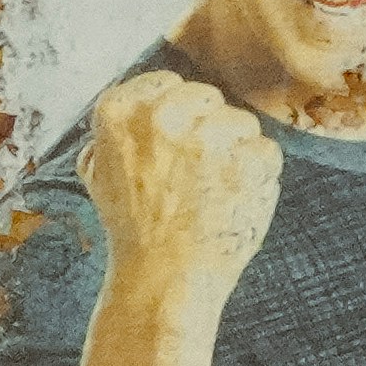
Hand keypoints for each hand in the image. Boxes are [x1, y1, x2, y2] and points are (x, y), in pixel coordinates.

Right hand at [76, 65, 282, 324]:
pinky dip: (258, 177)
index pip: (167, 83)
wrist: (163, 282)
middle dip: (207, 130)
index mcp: (120, 111)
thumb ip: (114, 133)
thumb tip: (135, 104)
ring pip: (241, 122)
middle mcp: (163, 115)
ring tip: (211, 193)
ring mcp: (210, 137)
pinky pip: (266, 151)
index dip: (176, 115)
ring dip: (235, 153)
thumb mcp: (99, 175)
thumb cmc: (132, 231)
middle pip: (208, 98)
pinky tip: (233, 202)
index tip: (173, 146)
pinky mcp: (250, 160)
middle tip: (193, 175)